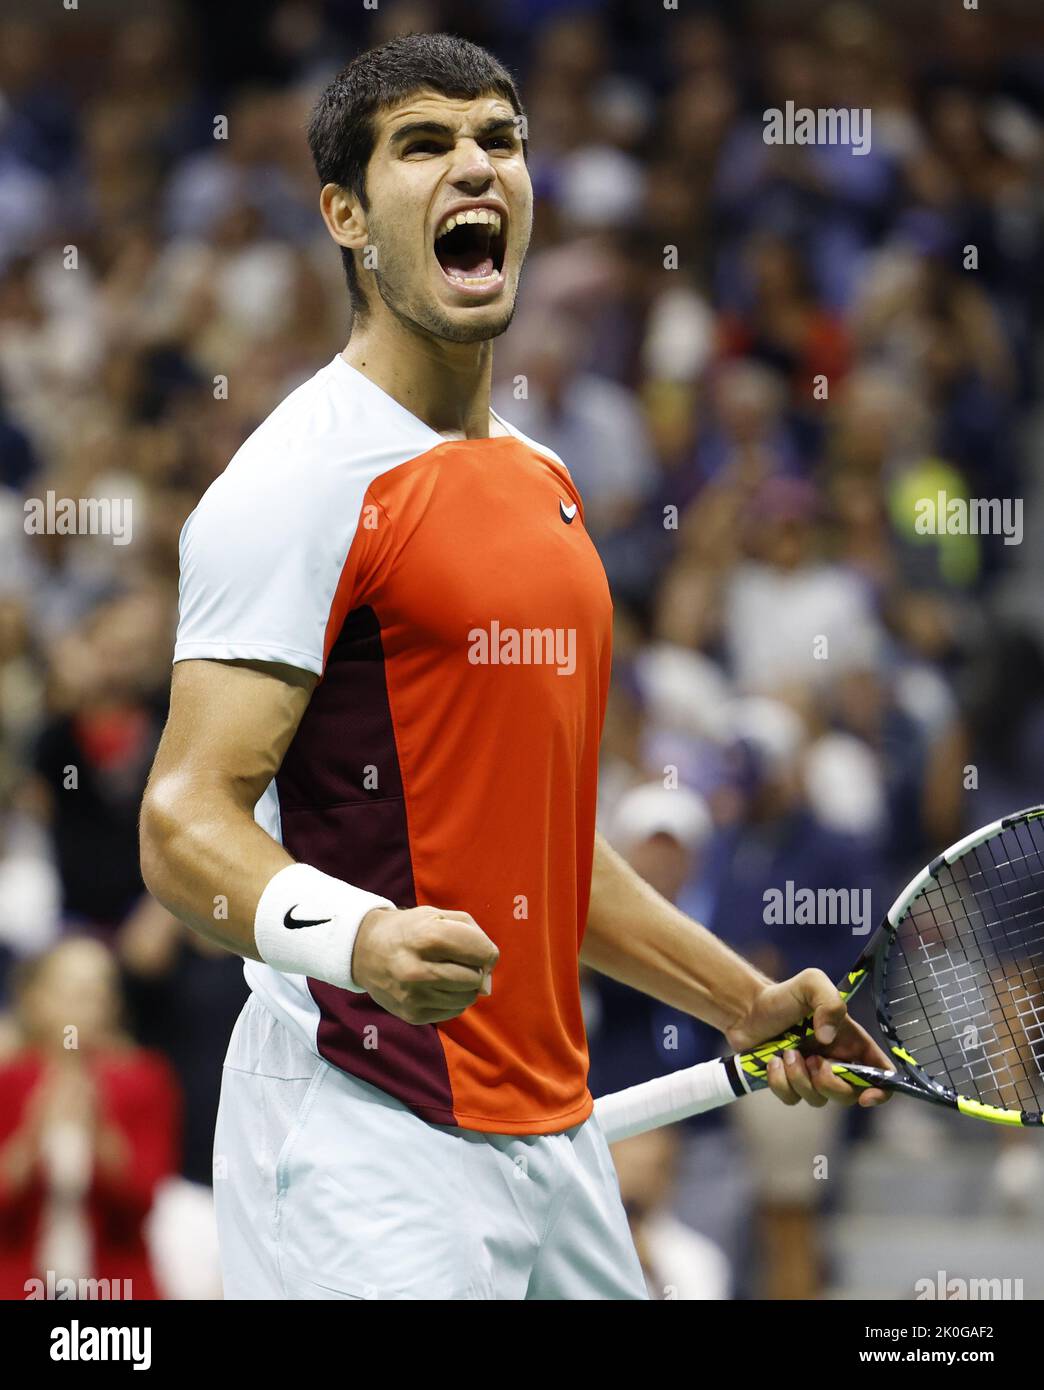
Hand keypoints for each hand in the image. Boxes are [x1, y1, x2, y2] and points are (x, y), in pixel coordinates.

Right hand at [352, 905, 498, 1024]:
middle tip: (457, 961)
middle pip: (475, 978)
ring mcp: (414, 995)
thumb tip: (487, 985)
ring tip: (446, 973)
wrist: (364, 950)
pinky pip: (453, 1012)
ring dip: (464, 986)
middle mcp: (418, 969)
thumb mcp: (439, 915)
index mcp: (427, 936)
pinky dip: (452, 999)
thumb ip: (474, 938)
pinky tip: (436, 986)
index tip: (476, 948)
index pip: (481, 952)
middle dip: (474, 969)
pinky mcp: (412, 1014)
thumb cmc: (410, 929)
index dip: (486, 951)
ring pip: (466, 998)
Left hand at [725, 968, 892, 1109]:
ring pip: (819, 1099)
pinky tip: (772, 1062)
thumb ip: (830, 1002)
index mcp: (852, 1043)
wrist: (748, 1009)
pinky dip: (781, 1083)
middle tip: (812, 1060)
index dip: (882, 1090)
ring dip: (801, 1079)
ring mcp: (812, 1076)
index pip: (881, 1074)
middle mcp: (836, 1063)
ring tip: (787, 1053)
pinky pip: (792, 1099)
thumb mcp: (812, 983)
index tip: (866, 1095)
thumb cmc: (784, 996)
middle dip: (831, 1083)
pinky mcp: (790, 1085)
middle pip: (850, 1094)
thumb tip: (828, 1039)